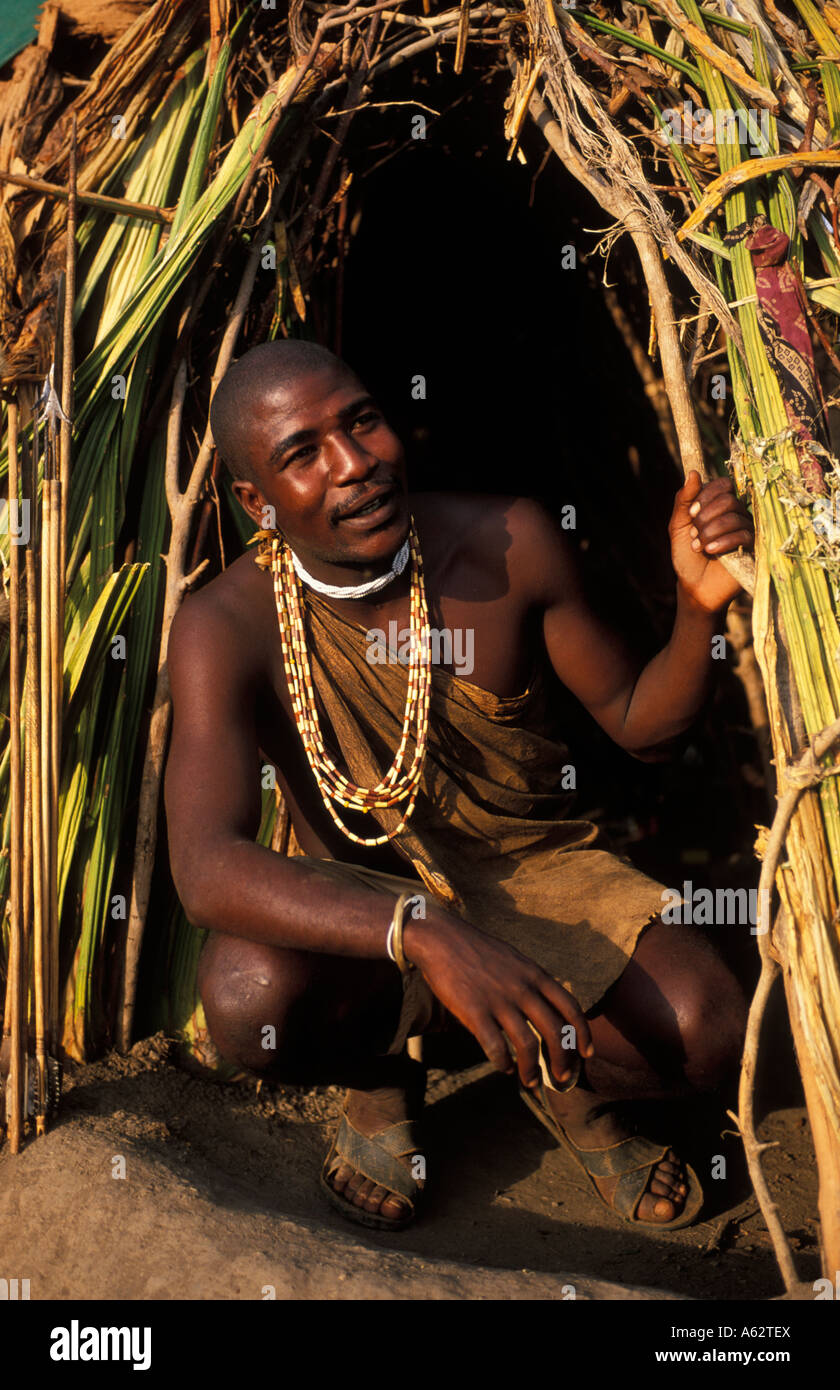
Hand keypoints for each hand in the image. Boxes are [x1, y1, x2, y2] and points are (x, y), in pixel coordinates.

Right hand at [403, 912, 592, 1088]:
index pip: (571, 1008)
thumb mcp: (515, 960)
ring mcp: (499, 1001)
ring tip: (530, 1082)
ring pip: (528, 1045)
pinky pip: (496, 1047)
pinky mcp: (475, 1012)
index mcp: (535, 975)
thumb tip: (544, 1008)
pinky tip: (503, 1067)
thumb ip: (531, 982)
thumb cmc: (478, 950)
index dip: (582, 1034)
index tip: (586, 1054)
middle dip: (562, 1060)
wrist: (442, 939)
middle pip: (555, 1032)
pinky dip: (503, 1063)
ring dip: (531, 1069)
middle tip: (562, 1077)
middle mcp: (523, 989)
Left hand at [669, 471, 753, 613]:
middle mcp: (736, 514)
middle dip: (707, 516)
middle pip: (729, 499)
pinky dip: (724, 541)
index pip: (723, 484)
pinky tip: (711, 551)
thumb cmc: (686, 556)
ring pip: (735, 516)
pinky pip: (744, 534)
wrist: (694, 586)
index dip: (707, 495)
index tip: (692, 513)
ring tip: (698, 546)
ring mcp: (746, 530)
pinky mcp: (753, 547)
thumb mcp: (678, 527)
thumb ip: (684, 501)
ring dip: (711, 531)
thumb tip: (693, 473)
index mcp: (719, 506)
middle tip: (694, 533)